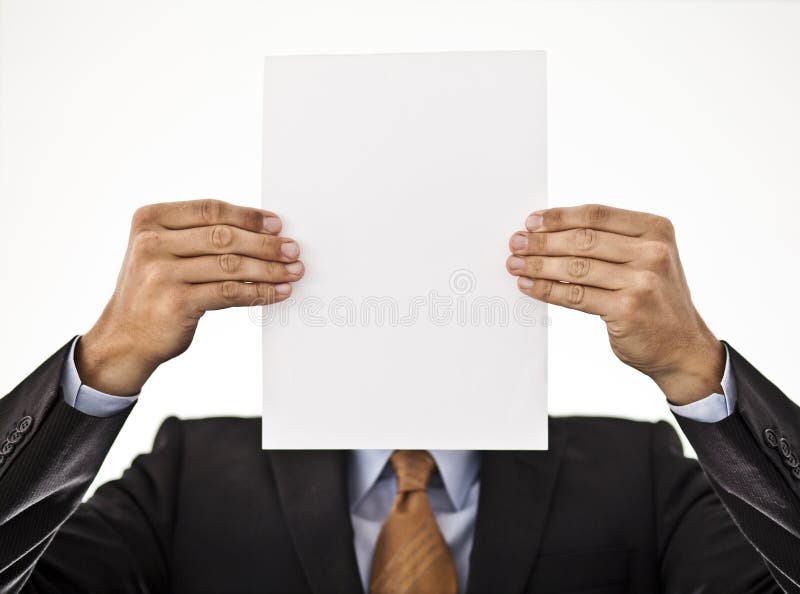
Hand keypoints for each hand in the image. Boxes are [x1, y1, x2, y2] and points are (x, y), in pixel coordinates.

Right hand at [77, 199, 302, 394]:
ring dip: (269, 269)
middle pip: (223, 236)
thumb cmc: (153, 292)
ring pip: (231, 265)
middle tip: (293, 250)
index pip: (209, 209)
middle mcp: (151, 243)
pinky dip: (259, 292)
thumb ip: (198, 236)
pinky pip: (230, 293)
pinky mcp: (176, 302)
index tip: (276, 224)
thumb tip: (261, 231)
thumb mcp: (162, 252)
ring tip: (293, 272)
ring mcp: (161, 273)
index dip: (247, 216)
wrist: (123, 338)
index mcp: (149, 220)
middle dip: (265, 244)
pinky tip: (278, 292)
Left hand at [507, 204, 723, 404]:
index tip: (531, 222)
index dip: (560, 216)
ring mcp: (642, 281)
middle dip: (542, 240)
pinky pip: (575, 296)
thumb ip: (611, 243)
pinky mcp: (627, 309)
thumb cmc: (656, 301)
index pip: (597, 214)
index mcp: (656, 229)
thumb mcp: (646, 260)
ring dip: (538, 265)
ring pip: (575, 267)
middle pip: (583, 239)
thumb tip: (551, 232)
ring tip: (515, 264)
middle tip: (516, 243)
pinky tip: (528, 286)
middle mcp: (653, 252)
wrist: (683, 348)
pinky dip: (547, 290)